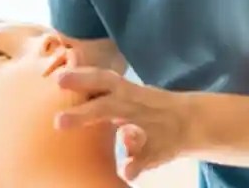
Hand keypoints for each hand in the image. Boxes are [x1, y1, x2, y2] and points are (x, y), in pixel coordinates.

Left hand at [52, 67, 192, 181]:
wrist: (190, 121)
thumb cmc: (144, 107)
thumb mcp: (124, 93)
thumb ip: (98, 89)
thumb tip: (61, 75)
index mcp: (125, 92)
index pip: (102, 80)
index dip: (82, 77)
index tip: (58, 79)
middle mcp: (135, 107)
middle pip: (109, 107)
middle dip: (85, 113)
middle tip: (58, 122)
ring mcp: (148, 129)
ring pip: (134, 133)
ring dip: (125, 138)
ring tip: (116, 140)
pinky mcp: (158, 150)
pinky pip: (146, 159)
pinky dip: (136, 165)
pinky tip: (126, 172)